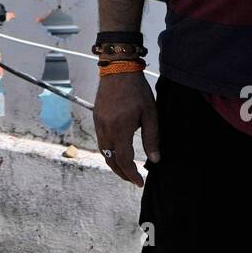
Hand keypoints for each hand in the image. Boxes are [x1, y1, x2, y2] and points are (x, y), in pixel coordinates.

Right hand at [93, 71, 160, 185]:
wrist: (118, 69)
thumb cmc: (137, 90)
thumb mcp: (150, 114)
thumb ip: (152, 138)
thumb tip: (155, 160)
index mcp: (121, 129)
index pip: (124, 160)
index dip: (132, 175)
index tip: (140, 183)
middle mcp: (106, 129)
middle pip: (111, 160)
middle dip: (122, 173)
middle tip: (134, 180)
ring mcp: (99, 124)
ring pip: (104, 151)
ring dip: (114, 163)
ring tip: (126, 169)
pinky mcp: (96, 118)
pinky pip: (101, 141)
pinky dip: (109, 151)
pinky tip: (118, 151)